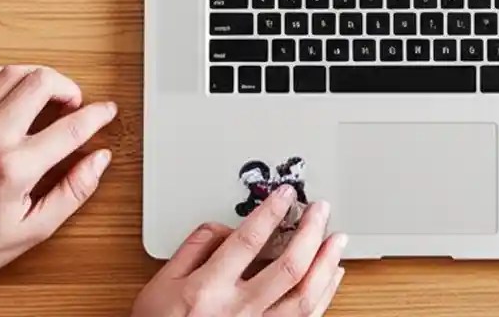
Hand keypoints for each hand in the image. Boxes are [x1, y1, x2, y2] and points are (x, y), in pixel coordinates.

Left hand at [0, 65, 117, 290]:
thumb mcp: (33, 230)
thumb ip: (73, 192)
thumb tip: (99, 160)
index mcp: (15, 168)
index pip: (71, 127)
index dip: (97, 115)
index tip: (107, 111)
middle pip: (42, 82)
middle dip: (69, 88)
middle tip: (75, 105)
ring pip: (14, 73)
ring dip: (39, 78)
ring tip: (48, 97)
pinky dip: (6, 76)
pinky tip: (15, 93)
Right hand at [132, 185, 347, 316]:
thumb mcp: (161, 283)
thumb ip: (195, 248)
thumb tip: (228, 228)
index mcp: (207, 290)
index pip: (249, 241)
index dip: (272, 211)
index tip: (287, 194)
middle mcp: (236, 312)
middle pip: (288, 267)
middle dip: (311, 232)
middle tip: (321, 210)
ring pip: (305, 298)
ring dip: (326, 264)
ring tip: (337, 240)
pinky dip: (324, 295)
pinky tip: (330, 276)